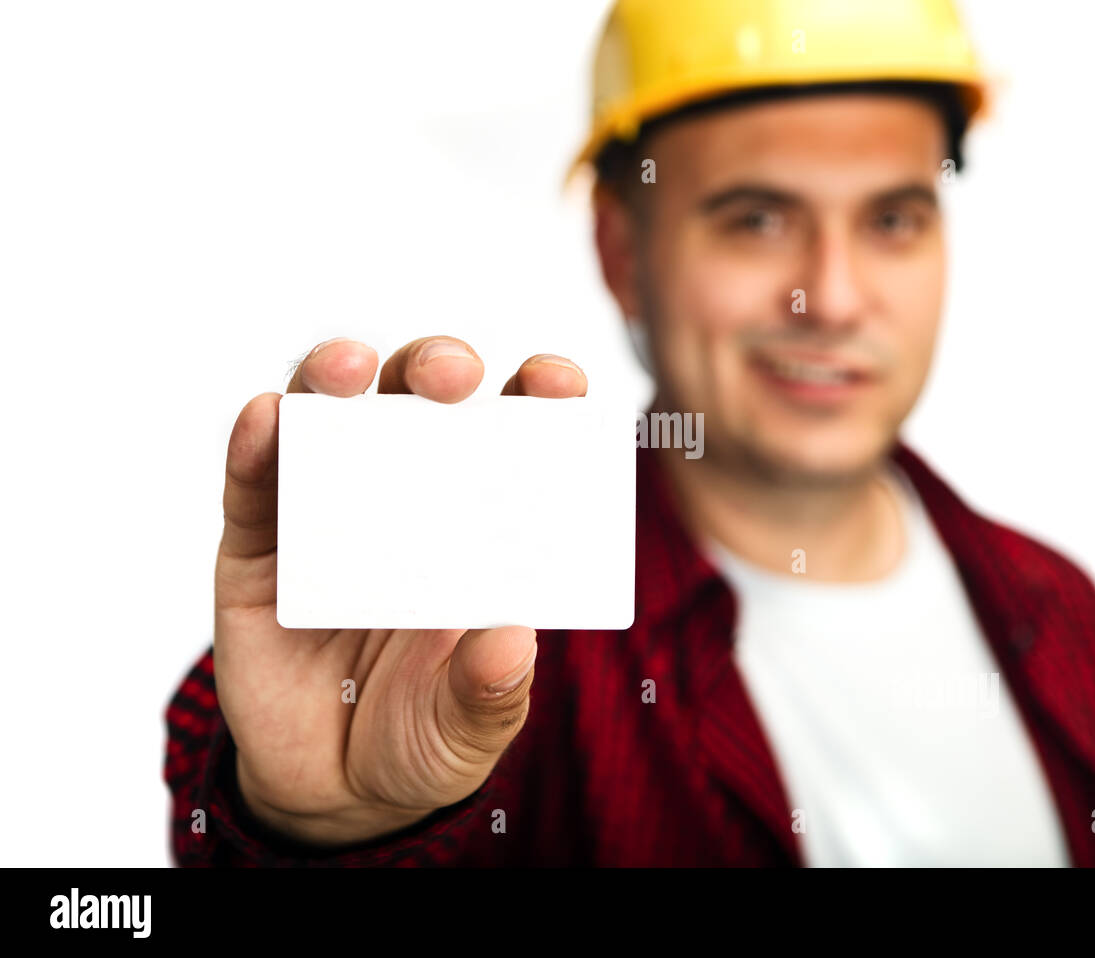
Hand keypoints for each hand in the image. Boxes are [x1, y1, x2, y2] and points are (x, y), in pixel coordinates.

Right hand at [214, 336, 586, 845]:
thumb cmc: (424, 735)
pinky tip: (267, 419)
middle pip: (421, 403)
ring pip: (331, 417)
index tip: (560, 383)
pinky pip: (253, 480)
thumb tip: (511, 641)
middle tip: (454, 375)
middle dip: (439, 368)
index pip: (514, 438)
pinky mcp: (257, 546)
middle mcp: (407, 498)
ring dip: (336, 376)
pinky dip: (257, 440)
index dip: (537, 396)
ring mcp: (328, 512)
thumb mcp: (469, 725)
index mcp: (480, 524)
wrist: (331, 791)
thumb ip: (490, 690)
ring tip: (348, 368)